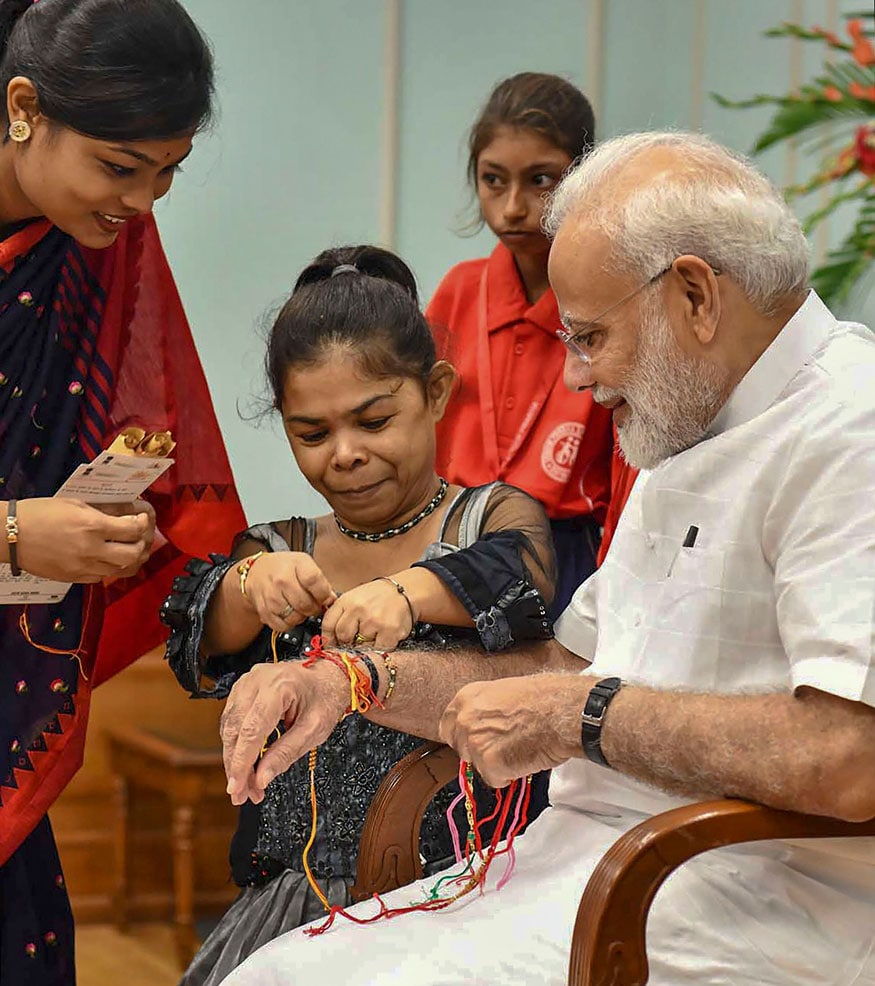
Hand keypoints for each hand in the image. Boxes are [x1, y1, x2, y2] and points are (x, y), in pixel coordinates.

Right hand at [14, 498, 153, 582]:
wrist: (11, 535)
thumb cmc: (39, 513)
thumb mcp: (75, 504)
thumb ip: (102, 512)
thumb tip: (125, 515)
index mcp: (93, 526)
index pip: (132, 530)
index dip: (142, 523)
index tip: (141, 518)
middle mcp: (91, 549)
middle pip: (132, 555)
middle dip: (141, 545)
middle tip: (138, 537)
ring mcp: (83, 566)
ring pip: (119, 570)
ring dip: (128, 560)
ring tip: (128, 549)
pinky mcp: (73, 578)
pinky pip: (101, 577)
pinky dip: (109, 569)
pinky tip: (107, 559)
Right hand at [220, 659, 348, 804]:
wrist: (328, 675)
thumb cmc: (325, 698)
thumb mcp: (314, 730)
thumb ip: (286, 754)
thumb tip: (261, 779)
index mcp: (279, 686)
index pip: (251, 730)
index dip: (242, 763)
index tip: (238, 788)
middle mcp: (258, 680)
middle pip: (235, 729)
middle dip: (236, 766)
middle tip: (242, 794)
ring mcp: (247, 681)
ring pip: (229, 726)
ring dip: (234, 758)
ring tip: (246, 784)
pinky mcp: (243, 687)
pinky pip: (232, 718)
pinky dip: (236, 743)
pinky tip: (245, 762)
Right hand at [239, 552, 336, 632]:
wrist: (258, 571)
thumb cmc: (284, 567)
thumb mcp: (304, 564)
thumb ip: (320, 581)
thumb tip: (331, 600)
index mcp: (296, 564)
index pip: (314, 581)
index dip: (323, 594)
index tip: (324, 597)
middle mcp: (281, 580)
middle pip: (305, 604)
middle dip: (314, 608)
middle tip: (313, 604)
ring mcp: (271, 596)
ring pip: (294, 617)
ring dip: (301, 616)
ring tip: (299, 608)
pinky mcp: (263, 610)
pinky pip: (282, 626)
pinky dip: (289, 623)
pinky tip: (288, 613)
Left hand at [321, 578, 414, 649]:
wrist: (405, 591)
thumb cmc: (378, 597)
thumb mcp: (354, 598)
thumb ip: (341, 615)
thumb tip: (330, 641)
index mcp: (347, 600)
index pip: (328, 624)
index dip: (328, 638)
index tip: (331, 645)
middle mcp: (359, 609)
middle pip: (343, 637)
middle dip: (347, 642)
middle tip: (356, 640)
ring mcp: (374, 620)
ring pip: (360, 645)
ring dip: (366, 644)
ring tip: (374, 633)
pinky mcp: (389, 631)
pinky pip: (377, 650)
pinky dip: (379, 647)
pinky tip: (383, 637)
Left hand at [438, 673, 590, 787]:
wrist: (563, 711)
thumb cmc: (544, 698)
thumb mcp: (505, 691)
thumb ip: (486, 708)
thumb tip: (485, 721)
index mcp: (467, 697)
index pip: (448, 726)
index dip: (465, 736)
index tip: (478, 740)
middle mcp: (465, 719)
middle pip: (460, 749)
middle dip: (480, 752)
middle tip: (504, 747)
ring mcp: (475, 743)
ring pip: (478, 766)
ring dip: (497, 764)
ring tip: (520, 749)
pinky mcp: (489, 764)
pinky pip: (495, 779)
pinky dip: (510, 775)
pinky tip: (525, 759)